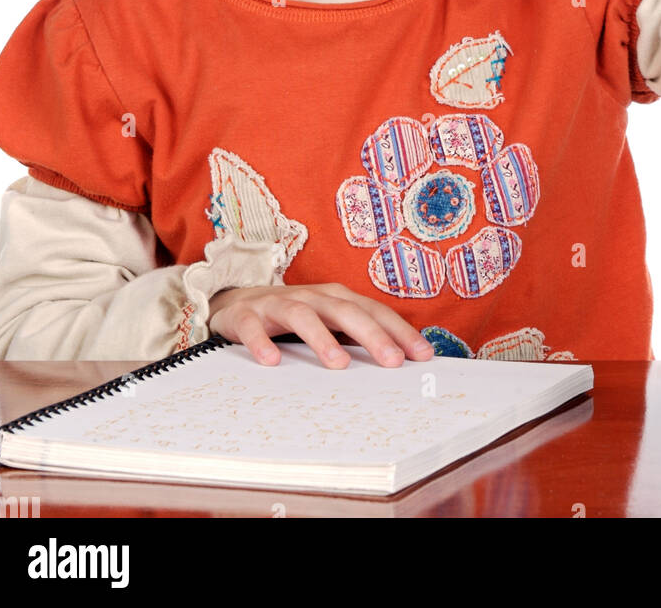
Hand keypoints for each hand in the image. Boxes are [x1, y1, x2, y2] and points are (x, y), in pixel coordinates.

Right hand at [207, 281, 435, 368]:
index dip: (399, 331)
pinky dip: (262, 343)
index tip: (423, 355)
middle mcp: (311, 297)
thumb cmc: (293, 316)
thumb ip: (356, 336)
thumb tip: (399, 360)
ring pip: (302, 315)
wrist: (236, 301)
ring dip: (321, 338)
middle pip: (344, 311)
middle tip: (392, 361)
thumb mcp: (327, 321)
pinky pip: (253, 328)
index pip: (373, 311)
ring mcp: (277, 304)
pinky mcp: (246, 316)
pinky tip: (271, 362)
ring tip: (338, 364)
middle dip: (371, 335)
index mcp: (335, 298)